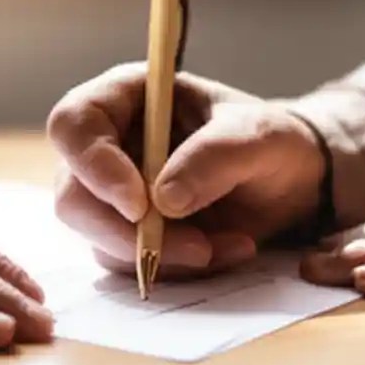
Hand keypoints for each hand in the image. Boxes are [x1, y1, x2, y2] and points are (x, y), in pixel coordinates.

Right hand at [47, 63, 323, 277]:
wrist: (291, 182)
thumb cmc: (270, 141)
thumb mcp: (259, 138)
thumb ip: (215, 157)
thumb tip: (162, 199)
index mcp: (127, 96)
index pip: (74, 125)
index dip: (94, 166)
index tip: (139, 204)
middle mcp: (108, 144)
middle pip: (73, 195)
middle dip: (127, 232)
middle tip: (196, 247)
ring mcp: (112, 193)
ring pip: (98, 238)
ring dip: (162, 255)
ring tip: (227, 245)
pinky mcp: (126, 233)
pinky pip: (129, 263)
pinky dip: (176, 268)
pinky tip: (224, 250)